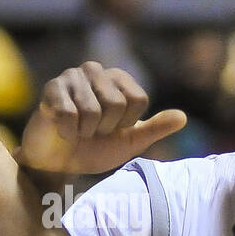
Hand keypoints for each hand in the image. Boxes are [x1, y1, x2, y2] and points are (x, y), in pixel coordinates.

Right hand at [18, 61, 186, 175]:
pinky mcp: (51, 89)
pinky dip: (67, 132)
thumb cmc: (93, 149)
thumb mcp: (129, 142)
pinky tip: (61, 130)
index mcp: (118, 78)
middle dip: (105, 128)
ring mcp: (71, 77)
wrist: (57, 164)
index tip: (112, 129)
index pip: (138, 100)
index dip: (126, 124)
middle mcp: (95, 70)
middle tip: (91, 132)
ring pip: (92, 110)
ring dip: (85, 132)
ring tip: (77, 130)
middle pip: (117, 103)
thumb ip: (155, 129)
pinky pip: (68, 115)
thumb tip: (183, 117)